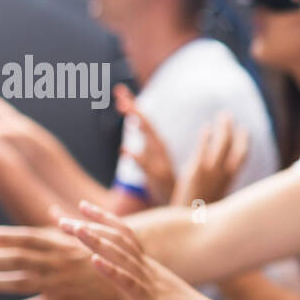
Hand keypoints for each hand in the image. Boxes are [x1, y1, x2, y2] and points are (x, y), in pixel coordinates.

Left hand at [0, 218, 128, 299]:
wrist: (126, 290)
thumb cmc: (106, 262)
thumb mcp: (89, 240)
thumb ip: (65, 227)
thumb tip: (51, 210)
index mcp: (64, 247)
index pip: (32, 239)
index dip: (10, 236)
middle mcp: (58, 264)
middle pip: (21, 259)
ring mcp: (59, 284)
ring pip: (23, 282)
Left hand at [60, 200, 223, 299]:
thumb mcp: (166, 297)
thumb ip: (153, 287)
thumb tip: (144, 284)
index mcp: (151, 268)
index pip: (125, 236)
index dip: (104, 220)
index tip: (83, 207)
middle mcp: (149, 270)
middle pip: (117, 241)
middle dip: (90, 227)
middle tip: (63, 219)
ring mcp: (150, 283)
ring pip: (120, 256)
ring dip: (96, 242)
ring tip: (75, 229)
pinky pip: (128, 282)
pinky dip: (110, 270)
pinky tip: (94, 261)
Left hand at [116, 85, 175, 205]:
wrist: (180, 208)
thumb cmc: (163, 187)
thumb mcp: (151, 169)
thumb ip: (139, 157)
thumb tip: (123, 149)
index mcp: (158, 147)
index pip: (145, 122)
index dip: (133, 107)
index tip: (119, 91)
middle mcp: (160, 152)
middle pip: (147, 125)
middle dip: (134, 108)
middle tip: (120, 91)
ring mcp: (159, 163)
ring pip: (150, 139)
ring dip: (139, 123)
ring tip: (127, 108)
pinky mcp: (157, 177)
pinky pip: (145, 166)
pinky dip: (136, 158)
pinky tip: (123, 150)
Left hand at [169, 112, 248, 208]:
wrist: (193, 228)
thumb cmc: (201, 216)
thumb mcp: (213, 200)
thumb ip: (213, 185)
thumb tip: (207, 177)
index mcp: (230, 181)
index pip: (242, 156)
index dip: (244, 142)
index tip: (244, 130)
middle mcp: (224, 175)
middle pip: (233, 145)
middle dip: (231, 129)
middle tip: (227, 115)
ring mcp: (211, 173)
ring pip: (222, 144)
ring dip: (222, 127)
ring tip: (221, 116)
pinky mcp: (196, 172)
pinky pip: (203, 149)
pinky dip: (206, 137)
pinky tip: (206, 128)